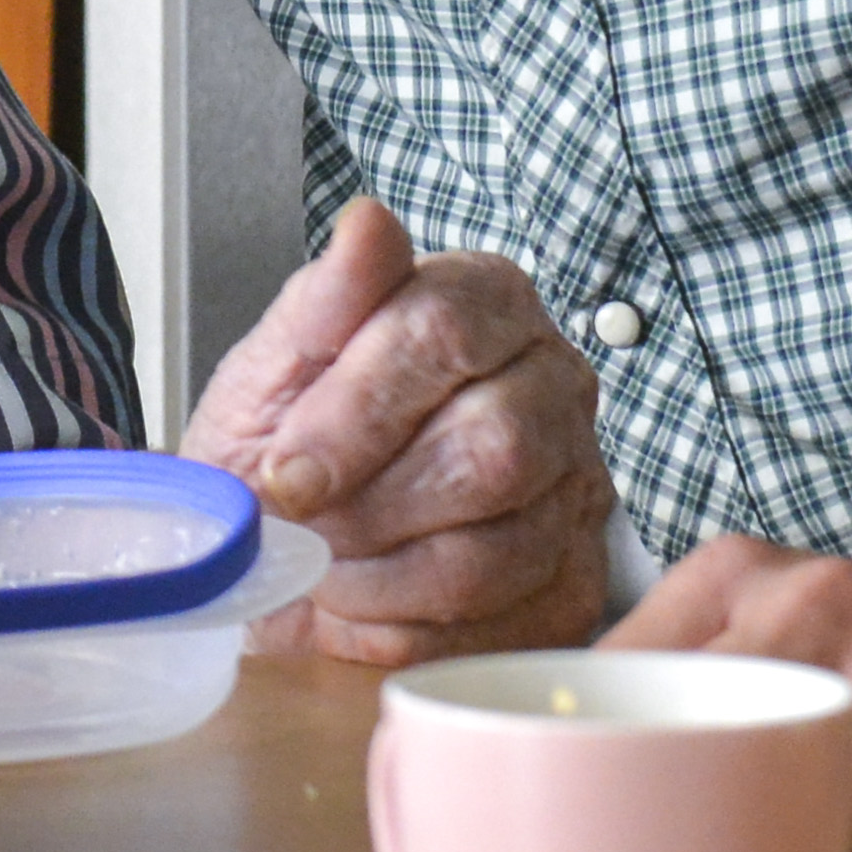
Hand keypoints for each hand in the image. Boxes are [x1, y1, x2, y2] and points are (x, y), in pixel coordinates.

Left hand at [179, 200, 613, 666]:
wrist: (288, 550)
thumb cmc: (285, 447)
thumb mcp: (274, 367)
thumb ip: (322, 300)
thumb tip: (368, 224)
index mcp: (484, 302)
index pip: (443, 334)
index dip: (354, 414)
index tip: (284, 470)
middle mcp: (552, 384)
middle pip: (493, 447)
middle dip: (371, 503)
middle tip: (303, 524)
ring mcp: (578, 486)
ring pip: (500, 547)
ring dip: (381, 574)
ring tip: (323, 564)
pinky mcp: (573, 581)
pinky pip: (502, 622)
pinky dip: (407, 627)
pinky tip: (362, 603)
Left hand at [605, 536, 851, 851]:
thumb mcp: (764, 673)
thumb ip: (649, 714)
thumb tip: (471, 805)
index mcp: (736, 576)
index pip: (611, 693)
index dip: (595, 788)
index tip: (595, 835)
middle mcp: (828, 591)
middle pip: (707, 767)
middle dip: (719, 840)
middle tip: (761, 850)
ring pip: (808, 817)